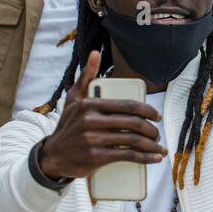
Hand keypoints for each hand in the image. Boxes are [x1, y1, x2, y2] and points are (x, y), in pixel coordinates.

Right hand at [38, 50, 166, 180]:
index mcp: (90, 104)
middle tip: (157, 134)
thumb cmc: (69, 125)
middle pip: (133, 123)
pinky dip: (145, 158)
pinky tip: (154, 158)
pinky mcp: (96, 158)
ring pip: (133, 140)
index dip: (148, 111)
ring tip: (159, 148)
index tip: (157, 117)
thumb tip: (95, 53)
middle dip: (152, 130)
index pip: (128, 105)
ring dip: (152, 145)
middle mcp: (90, 121)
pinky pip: (128, 156)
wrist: (54, 156)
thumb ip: (86, 77)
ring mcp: (93, 140)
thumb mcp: (73, 99)